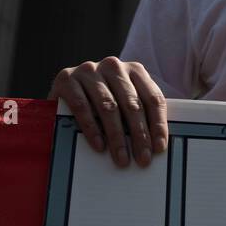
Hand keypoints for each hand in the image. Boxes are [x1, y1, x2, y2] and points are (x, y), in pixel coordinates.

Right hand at [48, 57, 167, 166]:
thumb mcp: (124, 101)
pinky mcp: (67, 79)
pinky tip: (99, 146)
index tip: (159, 148)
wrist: (66, 87)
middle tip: (142, 159)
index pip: (153, 98)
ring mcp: (89, 71)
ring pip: (109, 107)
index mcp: (134, 70)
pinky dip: (92, 128)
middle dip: (139, 135)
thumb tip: (156, 145)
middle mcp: (113, 66)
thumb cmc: (101, 99)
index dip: (158, 125)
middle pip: (132, 104)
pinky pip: (82, 106)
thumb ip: (139, 113)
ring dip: (117, 136)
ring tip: (122, 158)